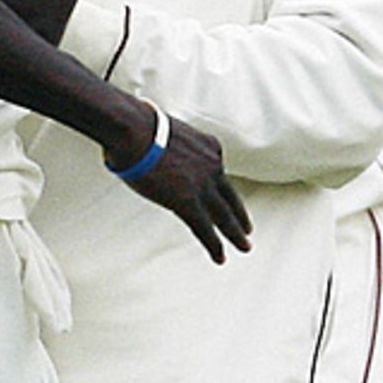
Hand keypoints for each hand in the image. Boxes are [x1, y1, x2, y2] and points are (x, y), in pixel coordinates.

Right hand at [128, 116, 251, 263]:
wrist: (134, 130)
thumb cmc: (138, 125)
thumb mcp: (164, 130)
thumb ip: (164, 143)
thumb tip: (147, 147)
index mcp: (208, 146)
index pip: (218, 169)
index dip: (222, 187)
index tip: (225, 196)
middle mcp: (211, 166)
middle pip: (229, 196)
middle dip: (239, 215)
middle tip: (248, 229)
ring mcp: (202, 185)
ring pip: (224, 216)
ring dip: (235, 234)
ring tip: (244, 247)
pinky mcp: (188, 202)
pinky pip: (205, 228)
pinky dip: (214, 245)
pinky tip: (220, 257)